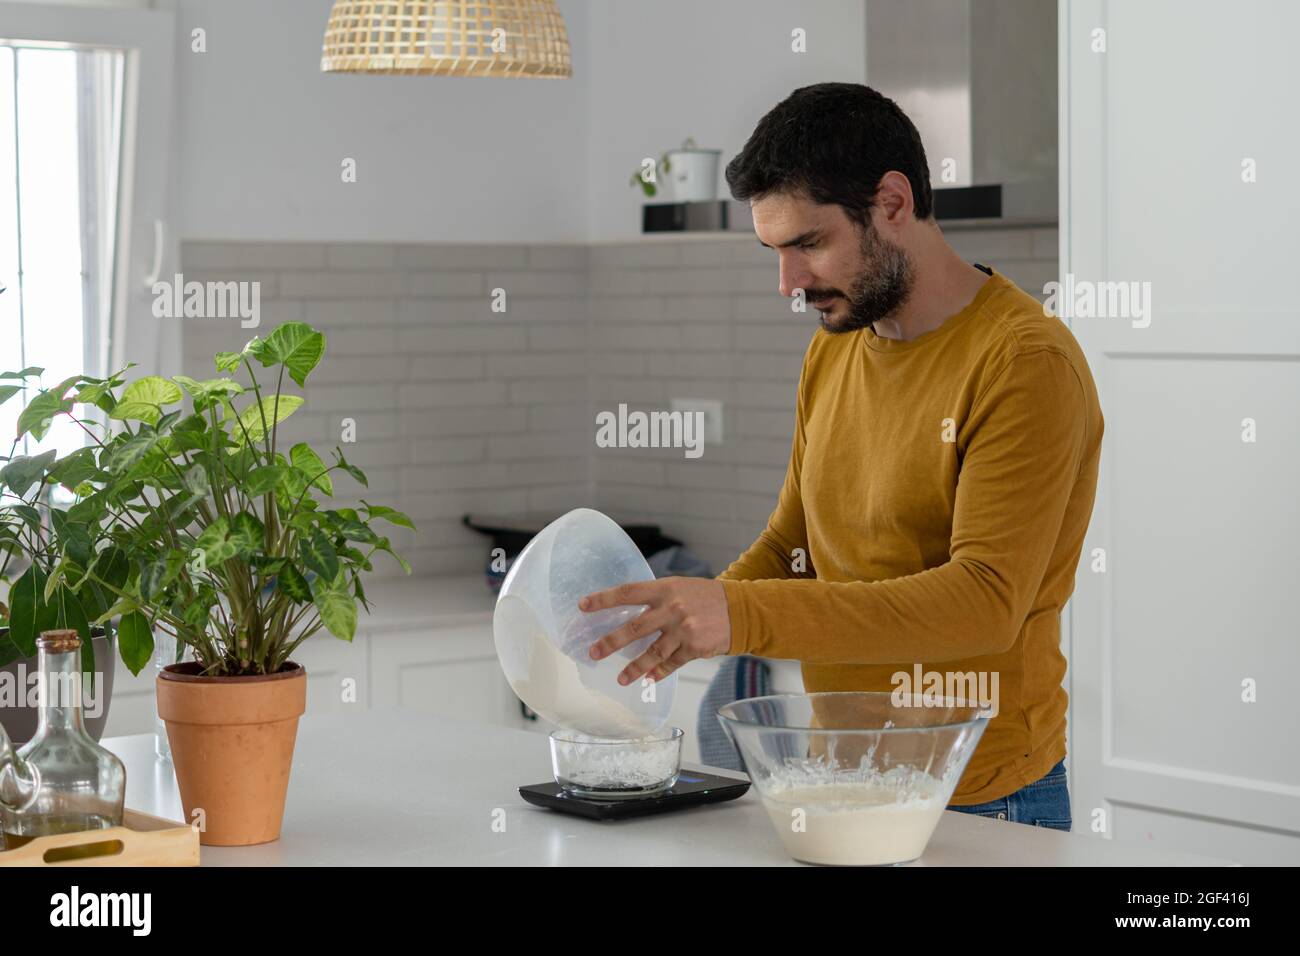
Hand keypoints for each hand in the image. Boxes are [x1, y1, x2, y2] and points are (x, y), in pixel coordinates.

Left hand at [580, 577, 730, 685]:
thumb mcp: (679, 587)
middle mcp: (672, 609)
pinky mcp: (694, 648)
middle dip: (611, 642)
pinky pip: (671, 663)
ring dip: (634, 668)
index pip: (627, 593)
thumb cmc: (706, 597)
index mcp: (665, 589)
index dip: (603, 599)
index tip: (583, 606)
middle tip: (594, 653)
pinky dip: (658, 673)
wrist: (740, 609)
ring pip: (652, 653)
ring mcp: (683, 630)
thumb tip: (628, 612)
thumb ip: (655, 599)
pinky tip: (649, 680)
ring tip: (621, 679)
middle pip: (634, 628)